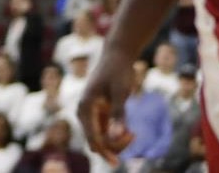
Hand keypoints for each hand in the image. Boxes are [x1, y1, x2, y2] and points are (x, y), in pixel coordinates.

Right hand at [78, 47, 136, 161]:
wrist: (117, 56)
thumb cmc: (118, 72)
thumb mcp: (121, 94)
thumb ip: (118, 116)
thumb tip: (116, 137)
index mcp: (85, 107)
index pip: (91, 138)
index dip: (103, 151)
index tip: (116, 162)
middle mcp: (85, 112)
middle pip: (96, 141)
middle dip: (114, 145)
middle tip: (133, 136)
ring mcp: (91, 114)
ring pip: (101, 139)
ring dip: (117, 142)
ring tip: (133, 133)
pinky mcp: (99, 114)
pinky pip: (106, 133)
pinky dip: (118, 136)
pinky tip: (131, 132)